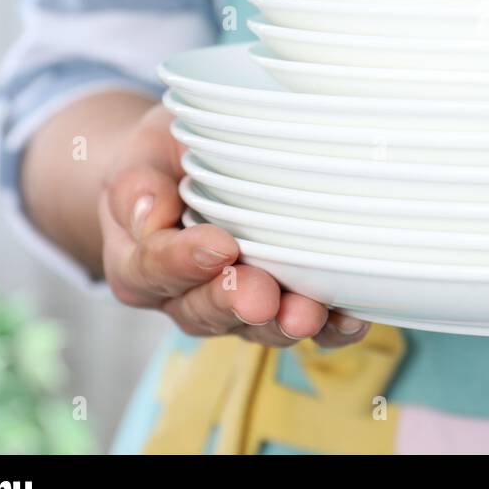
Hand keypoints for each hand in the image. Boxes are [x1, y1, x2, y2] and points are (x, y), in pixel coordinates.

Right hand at [99, 104, 369, 347]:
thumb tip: (150, 211)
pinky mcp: (279, 307)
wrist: (188, 170)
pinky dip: (329, 328)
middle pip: (204, 312)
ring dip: (283, 323)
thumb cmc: (163, 161)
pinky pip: (303, 329)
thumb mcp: (141, 158)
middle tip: (260, 296)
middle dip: (236, 303)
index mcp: (137, 264)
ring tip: (308, 315)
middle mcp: (183, 298)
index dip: (184, 262)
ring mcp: (233, 309)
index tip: (218, 247)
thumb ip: (138, 188)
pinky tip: (350, 319)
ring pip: (255, 328)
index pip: (152, 271)